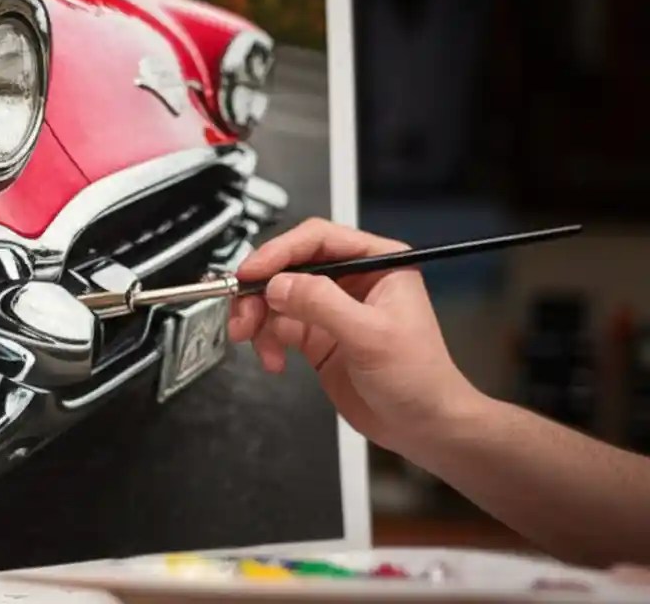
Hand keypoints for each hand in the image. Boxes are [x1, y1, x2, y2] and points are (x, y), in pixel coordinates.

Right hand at [227, 218, 486, 452]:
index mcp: (376, 262)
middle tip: (241, 315)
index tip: (250, 272)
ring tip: (248, 340)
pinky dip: (266, 341)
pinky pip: (278, 328)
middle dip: (261, 289)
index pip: (318, 239)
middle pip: (290, 267)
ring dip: (257, 318)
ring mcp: (332, 309)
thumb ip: (320, 304)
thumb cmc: (416, 377)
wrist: (424, 428)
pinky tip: (273, 363)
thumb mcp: (369, 334)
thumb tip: (275, 284)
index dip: (279, 251)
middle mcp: (351, 279)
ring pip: (278, 297)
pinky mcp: (317, 338)